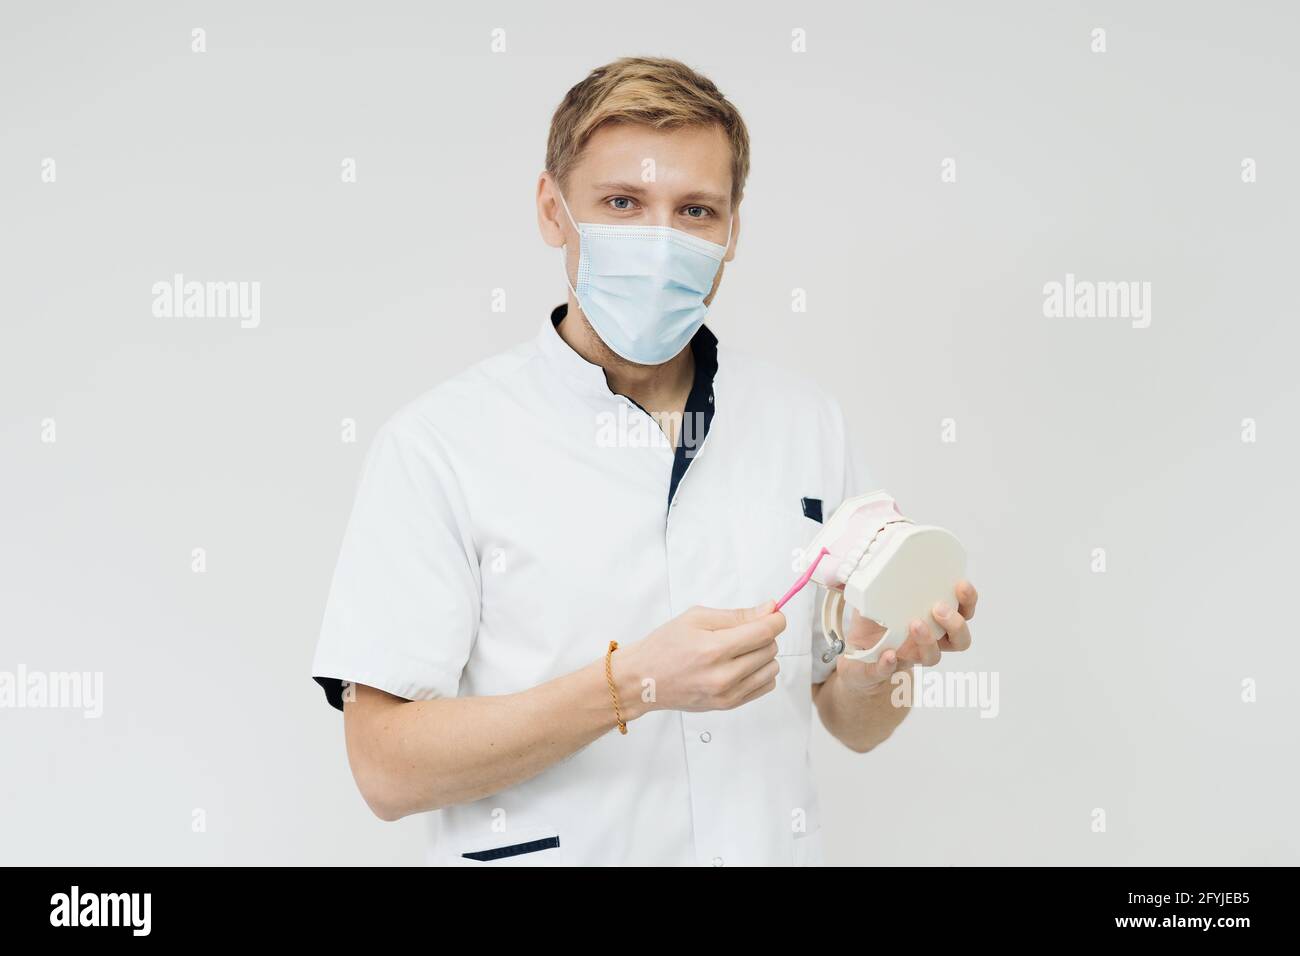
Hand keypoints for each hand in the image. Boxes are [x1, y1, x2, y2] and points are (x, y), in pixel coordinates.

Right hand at [619, 602, 785, 715]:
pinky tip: (740, 666)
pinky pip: (765, 686)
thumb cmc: (664, 646)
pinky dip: (760, 673)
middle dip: (763, 634)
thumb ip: (737, 615)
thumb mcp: (696, 618)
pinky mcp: (728, 705)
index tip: (774, 614)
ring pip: (772, 668)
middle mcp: (724, 675)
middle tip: (742, 631)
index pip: (765, 632)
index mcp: (715, 649)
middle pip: (770, 648)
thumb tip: (770, 610)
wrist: (643, 680)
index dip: (776, 619)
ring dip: (763, 655)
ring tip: (739, 650)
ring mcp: (727, 694)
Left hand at [834, 579, 978, 690]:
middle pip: (959, 640)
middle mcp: (929, 641)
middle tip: (939, 607)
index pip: (963, 612)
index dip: (968, 601)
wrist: (855, 658)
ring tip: (915, 623)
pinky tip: (888, 655)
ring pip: (933, 657)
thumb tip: (878, 544)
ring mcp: (910, 657)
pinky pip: (890, 671)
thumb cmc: (874, 623)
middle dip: (955, 623)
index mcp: (934, 621)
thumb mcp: (877, 595)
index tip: (961, 584)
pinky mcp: (885, 670)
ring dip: (928, 640)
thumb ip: (882, 575)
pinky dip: (889, 664)